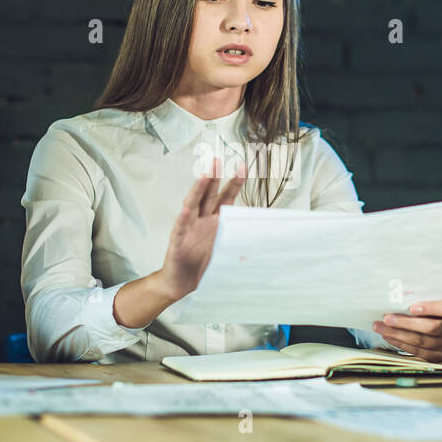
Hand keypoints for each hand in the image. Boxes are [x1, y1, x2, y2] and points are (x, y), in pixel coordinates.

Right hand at [156, 158, 246, 300]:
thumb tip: (264, 234)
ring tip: (204, 175)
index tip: (242, 166)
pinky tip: (186, 209)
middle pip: (208, 194)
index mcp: (214, 220)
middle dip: (214, 176)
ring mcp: (188, 228)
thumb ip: (239, 239)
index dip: (234, 182)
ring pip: (193, 204)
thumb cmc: (201, 263)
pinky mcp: (177, 241)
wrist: (181, 282)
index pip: (225, 196)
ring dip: (198, 189)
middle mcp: (201, 220)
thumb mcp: (225, 248)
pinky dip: (183, 218)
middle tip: (218, 159)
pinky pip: (180, 227)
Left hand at [372, 299, 441, 362]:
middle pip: (431, 327)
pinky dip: (401, 344)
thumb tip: (396, 297)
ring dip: (398, 334)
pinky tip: (389, 337)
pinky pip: (418, 352)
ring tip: (381, 328)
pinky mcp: (439, 356)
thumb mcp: (434, 302)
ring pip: (422, 341)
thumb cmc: (434, 311)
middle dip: (406, 323)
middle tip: (387, 318)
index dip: (430, 308)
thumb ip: (422, 300)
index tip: (411, 307)